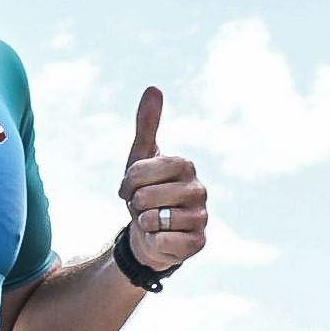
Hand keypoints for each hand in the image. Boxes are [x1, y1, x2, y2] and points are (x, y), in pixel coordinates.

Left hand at [118, 88, 209, 276]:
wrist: (152, 233)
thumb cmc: (147, 192)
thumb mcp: (141, 158)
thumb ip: (147, 125)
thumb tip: (154, 88)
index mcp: (185, 165)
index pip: (141, 170)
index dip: (127, 182)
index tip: (129, 188)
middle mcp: (199, 189)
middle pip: (147, 196)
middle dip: (134, 205)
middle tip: (142, 207)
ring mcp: (201, 217)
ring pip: (155, 219)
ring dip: (145, 224)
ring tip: (153, 221)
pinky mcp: (199, 242)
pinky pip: (165, 241)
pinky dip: (155, 241)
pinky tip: (161, 237)